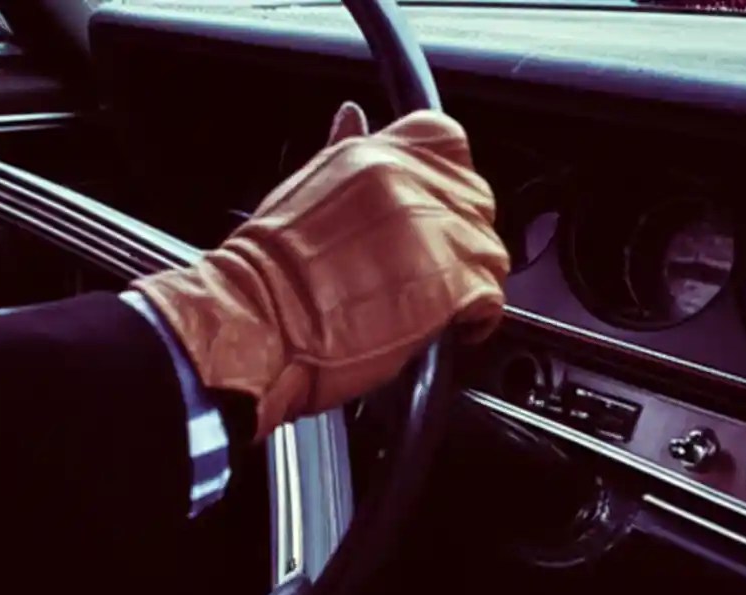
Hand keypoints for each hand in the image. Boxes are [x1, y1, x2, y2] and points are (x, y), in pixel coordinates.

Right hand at [133, 102, 509, 439]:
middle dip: (461, 237)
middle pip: (475, 200)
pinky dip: (477, 319)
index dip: (449, 183)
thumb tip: (352, 115)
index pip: (447, 143)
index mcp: (375, 154)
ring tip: (441, 305)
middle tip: (434, 270)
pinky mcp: (448, 283)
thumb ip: (344, 151)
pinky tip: (453, 328)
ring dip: (471, 279)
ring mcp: (433, 231)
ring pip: (488, 250)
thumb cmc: (264, 272)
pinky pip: (491, 296)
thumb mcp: (303, 187)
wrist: (254, 319)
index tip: (439, 212)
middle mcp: (409, 182)